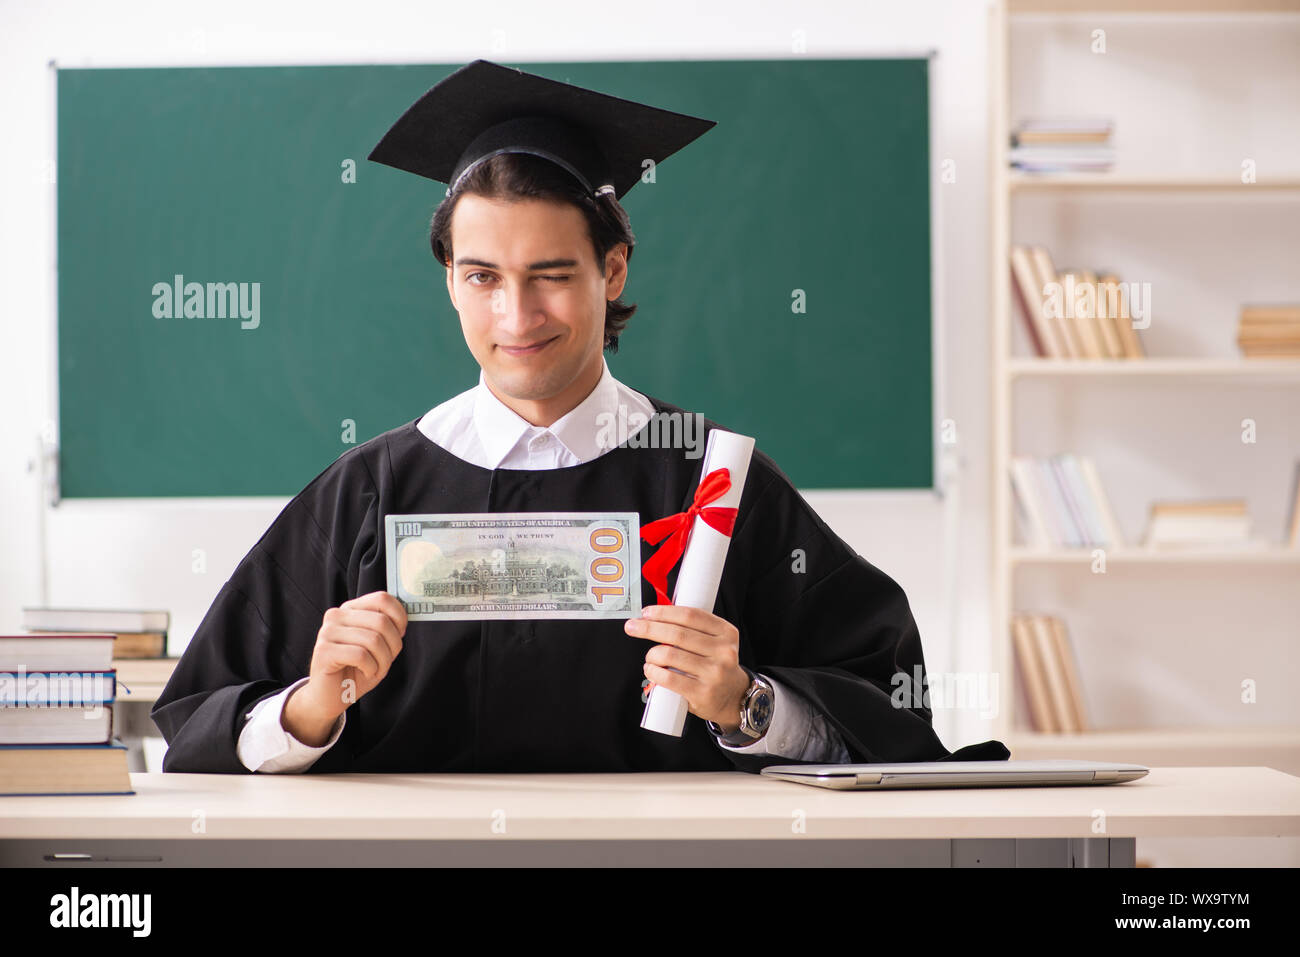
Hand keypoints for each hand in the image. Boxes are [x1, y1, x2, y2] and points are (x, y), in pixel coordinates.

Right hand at [287, 591, 406, 740]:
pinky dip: (371, 668)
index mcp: (350, 609)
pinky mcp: (324, 650)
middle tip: (386, 661)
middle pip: (381, 621)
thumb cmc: (354, 671)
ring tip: (375, 670)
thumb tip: (403, 621)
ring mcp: (328, 632)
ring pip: (373, 640)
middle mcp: (336, 616)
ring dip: (382, 661)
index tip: (400, 634)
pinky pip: (361, 655)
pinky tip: (365, 673)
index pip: (382, 599)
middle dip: (393, 646)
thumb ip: (387, 628)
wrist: (329, 697)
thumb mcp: (377, 646)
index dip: (399, 617)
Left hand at [624, 604, 750, 732]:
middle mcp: (724, 652)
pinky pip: (669, 678)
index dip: (664, 612)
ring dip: (651, 654)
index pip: (691, 615)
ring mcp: (714, 673)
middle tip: (632, 627)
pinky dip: (653, 672)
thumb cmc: (716, 665)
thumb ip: (694, 629)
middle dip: (649, 628)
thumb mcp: (716, 642)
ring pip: (670, 655)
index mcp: (726, 633)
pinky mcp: (702, 693)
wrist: (733, 697)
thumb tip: (657, 617)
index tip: (646, 612)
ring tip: (649, 657)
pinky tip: (651, 670)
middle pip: (678, 634)